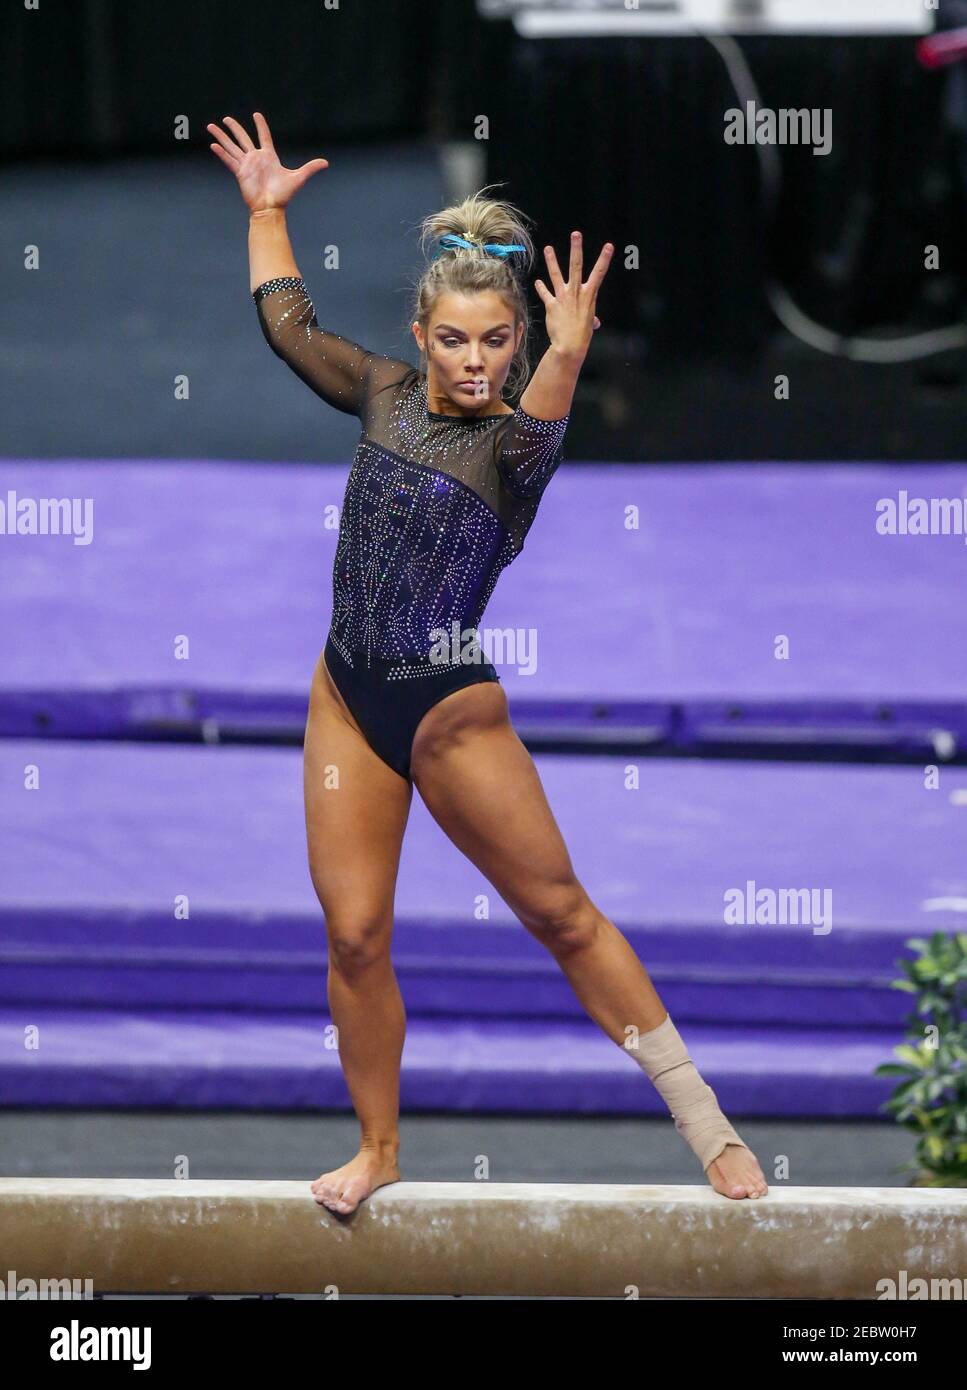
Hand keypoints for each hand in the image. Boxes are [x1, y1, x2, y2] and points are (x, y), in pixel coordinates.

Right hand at [207, 111, 328, 212]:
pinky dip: (221, 153)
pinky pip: (229, 160)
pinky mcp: (240, 173)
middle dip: (234, 128)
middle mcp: (256, 158)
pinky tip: (213, 145)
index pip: (264, 136)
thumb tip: (326, 163)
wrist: (270, 208)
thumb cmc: (283, 195)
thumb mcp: (298, 178)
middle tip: (226, 119)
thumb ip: (310, 168)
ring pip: (232, 146)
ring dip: (222, 137)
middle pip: (243, 138)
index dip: (261, 125)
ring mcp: (246, 165)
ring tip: (211, 126)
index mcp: (269, 156)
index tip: (256, 115)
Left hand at [534, 232, 612, 358]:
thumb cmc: (582, 335)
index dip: (604, 259)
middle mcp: (576, 293)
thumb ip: (591, 317)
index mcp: (589, 295)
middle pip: (576, 266)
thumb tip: (595, 322)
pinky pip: (545, 293)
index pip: (599, 273)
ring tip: (548, 248)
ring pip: (557, 275)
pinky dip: (541, 288)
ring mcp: (563, 297)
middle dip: (576, 249)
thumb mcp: (589, 323)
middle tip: (576, 234)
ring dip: (552, 261)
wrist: (569, 345)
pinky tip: (537, 282)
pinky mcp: (551, 305)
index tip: (609, 246)